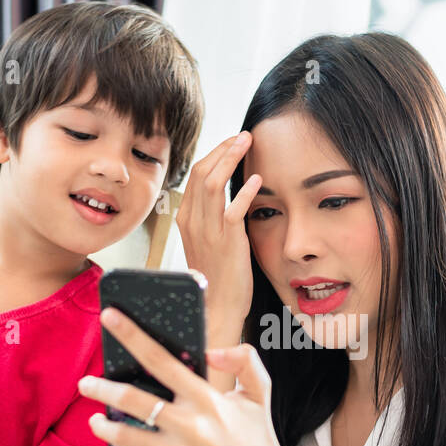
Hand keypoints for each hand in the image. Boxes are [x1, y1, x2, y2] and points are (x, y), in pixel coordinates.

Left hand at [80, 305, 313, 445]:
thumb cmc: (257, 436)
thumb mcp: (259, 392)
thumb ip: (245, 360)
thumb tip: (211, 352)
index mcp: (207, 399)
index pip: (161, 360)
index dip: (132, 336)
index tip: (110, 317)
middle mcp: (190, 425)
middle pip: (133, 399)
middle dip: (102, 388)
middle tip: (85, 383)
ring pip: (127, 436)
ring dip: (105, 426)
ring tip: (96, 420)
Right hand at [175, 132, 261, 353]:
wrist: (217, 308)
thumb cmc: (217, 277)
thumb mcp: (209, 242)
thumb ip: (213, 218)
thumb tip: (228, 197)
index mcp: (187, 219)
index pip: (196, 176)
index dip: (215, 154)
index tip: (232, 143)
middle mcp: (193, 222)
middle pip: (202, 172)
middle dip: (223, 149)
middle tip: (243, 136)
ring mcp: (208, 231)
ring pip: (212, 183)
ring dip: (231, 158)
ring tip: (248, 144)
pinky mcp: (226, 242)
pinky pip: (233, 209)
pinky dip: (245, 191)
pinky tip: (257, 180)